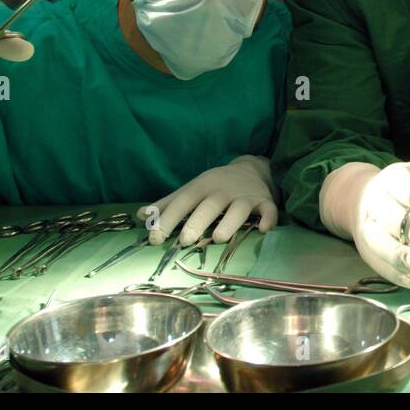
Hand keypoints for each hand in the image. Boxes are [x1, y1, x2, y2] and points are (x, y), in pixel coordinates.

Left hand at [139, 155, 277, 245]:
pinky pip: (268, 210)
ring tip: (219, 238)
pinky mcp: (264, 202)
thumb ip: (167, 204)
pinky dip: (268, 219)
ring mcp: (244, 197)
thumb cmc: (215, 186)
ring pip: (238, 209)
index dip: (167, 219)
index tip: (154, 239)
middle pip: (209, 206)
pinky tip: (263, 229)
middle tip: (185, 240)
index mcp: (201, 188)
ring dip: (229, 222)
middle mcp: (222, 191)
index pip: (182, 203)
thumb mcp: (191, 190)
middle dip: (197, 222)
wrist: (252, 169)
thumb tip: (140, 216)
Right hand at [322, 147, 409, 288]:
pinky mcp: (370, 255)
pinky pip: (383, 270)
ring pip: (385, 249)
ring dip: (407, 260)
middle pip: (395, 222)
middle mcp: (376, 207)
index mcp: (391, 181)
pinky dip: (401, 278)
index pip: (401, 188)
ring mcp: (369, 232)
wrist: (360, 200)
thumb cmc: (404, 185)